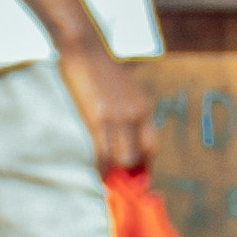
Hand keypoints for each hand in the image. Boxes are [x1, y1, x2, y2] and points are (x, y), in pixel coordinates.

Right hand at [59, 40, 161, 174]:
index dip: (146, 166)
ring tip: (108, 185)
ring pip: (123, 159)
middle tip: (120, 188)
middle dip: (131, 176)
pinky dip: (101, 169)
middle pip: (140, 156)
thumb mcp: (124, 91)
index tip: (140, 181)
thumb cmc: (99, 69)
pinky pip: (103, 153)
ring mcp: (118, 117)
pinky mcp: (98, 119)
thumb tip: (124, 138)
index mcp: (145, 107)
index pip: (152, 145)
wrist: (84, 48)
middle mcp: (137, 114)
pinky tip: (98, 176)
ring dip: (116, 176)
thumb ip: (128, 113)